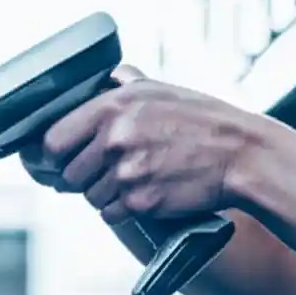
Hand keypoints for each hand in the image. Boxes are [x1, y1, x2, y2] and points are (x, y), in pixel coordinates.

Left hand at [39, 65, 265, 223]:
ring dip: (107, 194)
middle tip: (107, 171)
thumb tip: (104, 80)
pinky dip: (124, 210)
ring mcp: (126, 172)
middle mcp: (114, 138)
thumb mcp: (161, 89)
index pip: (52, 141)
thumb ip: (125, 85)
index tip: (61, 160)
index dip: (53, 155)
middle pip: (68, 175)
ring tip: (138, 179)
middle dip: (83, 177)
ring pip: (90, 197)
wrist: (243, 155)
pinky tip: (147, 193)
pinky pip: (112, 214)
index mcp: (112, 106)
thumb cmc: (204, 121)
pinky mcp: (140, 202)